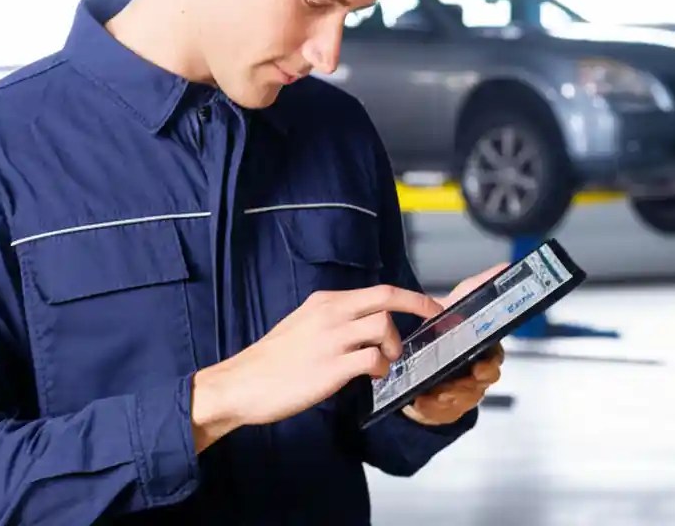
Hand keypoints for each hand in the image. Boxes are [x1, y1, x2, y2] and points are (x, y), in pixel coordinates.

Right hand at [190, 285, 440, 451]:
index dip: (411, 298)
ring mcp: (331, 339)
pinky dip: (380, 368)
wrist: (241, 384)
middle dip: (418, 307)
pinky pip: (373, 360)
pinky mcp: (331, 367)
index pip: (378, 291)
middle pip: (386, 299)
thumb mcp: (303, 325)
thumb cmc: (272, 361)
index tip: (430, 306)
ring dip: (393, 346)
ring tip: (384, 361)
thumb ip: (335, 320)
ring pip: (383, 327)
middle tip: (432, 322)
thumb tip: (367, 326)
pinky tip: (371, 376)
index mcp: (325, 301)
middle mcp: (330, 314)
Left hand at [404, 263, 508, 426]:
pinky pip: (440, 410)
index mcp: (482, 351)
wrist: (419, 356)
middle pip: (481, 384)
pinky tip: (423, 398)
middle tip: (460, 380)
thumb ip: (480, 285)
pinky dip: (432, 405)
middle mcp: (475, 373)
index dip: (490, 364)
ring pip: (463, 398)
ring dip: (452, 394)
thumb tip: (505, 265)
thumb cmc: (446, 331)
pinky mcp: (442, 407)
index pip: (494, 360)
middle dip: (472, 384)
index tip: (480, 366)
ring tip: (439, 390)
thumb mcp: (460, 304)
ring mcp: (460, 392)